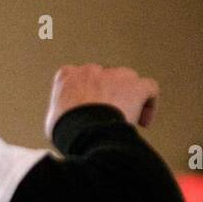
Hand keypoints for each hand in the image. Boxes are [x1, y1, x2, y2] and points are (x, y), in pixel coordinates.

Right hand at [44, 64, 158, 139]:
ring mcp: (116, 75)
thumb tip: (67, 120)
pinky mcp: (137, 85)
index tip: (87, 107)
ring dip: (126, 97)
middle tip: (106, 115)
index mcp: (68, 75)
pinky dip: (148, 104)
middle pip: (103, 79)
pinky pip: (149, 89)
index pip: (76, 78)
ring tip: (124, 118)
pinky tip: (143, 121)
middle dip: (107, 94)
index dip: (84, 93)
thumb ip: (62, 110)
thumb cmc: (66, 130)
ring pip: (127, 82)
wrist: (85, 132)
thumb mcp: (53, 119)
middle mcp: (92, 70)